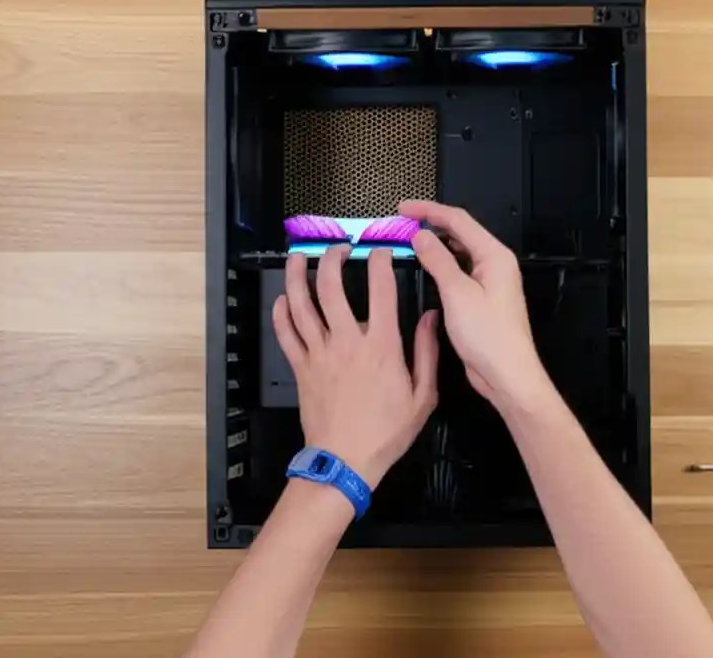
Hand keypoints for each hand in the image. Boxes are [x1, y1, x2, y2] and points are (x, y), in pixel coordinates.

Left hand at [271, 246, 438, 486]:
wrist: (345, 461)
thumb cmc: (387, 433)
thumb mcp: (423, 396)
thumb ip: (428, 352)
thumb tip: (431, 317)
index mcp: (381, 346)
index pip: (381, 289)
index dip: (381, 262)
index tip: (382, 252)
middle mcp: (346, 342)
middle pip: (331, 286)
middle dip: (332, 259)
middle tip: (338, 249)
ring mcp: (319, 353)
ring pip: (301, 304)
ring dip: (296, 276)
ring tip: (299, 258)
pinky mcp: (301, 368)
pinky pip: (286, 333)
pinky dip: (281, 313)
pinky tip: (283, 300)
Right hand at [398, 200, 551, 412]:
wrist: (507, 374)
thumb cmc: (488, 336)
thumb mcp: (457, 293)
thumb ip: (438, 260)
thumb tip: (420, 236)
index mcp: (495, 255)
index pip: (459, 220)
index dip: (429, 211)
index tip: (403, 209)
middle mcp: (495, 264)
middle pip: (461, 233)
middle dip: (431, 225)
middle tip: (402, 225)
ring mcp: (490, 282)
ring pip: (459, 253)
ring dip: (435, 245)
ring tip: (409, 242)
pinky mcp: (483, 299)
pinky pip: (460, 272)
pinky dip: (442, 266)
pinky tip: (426, 268)